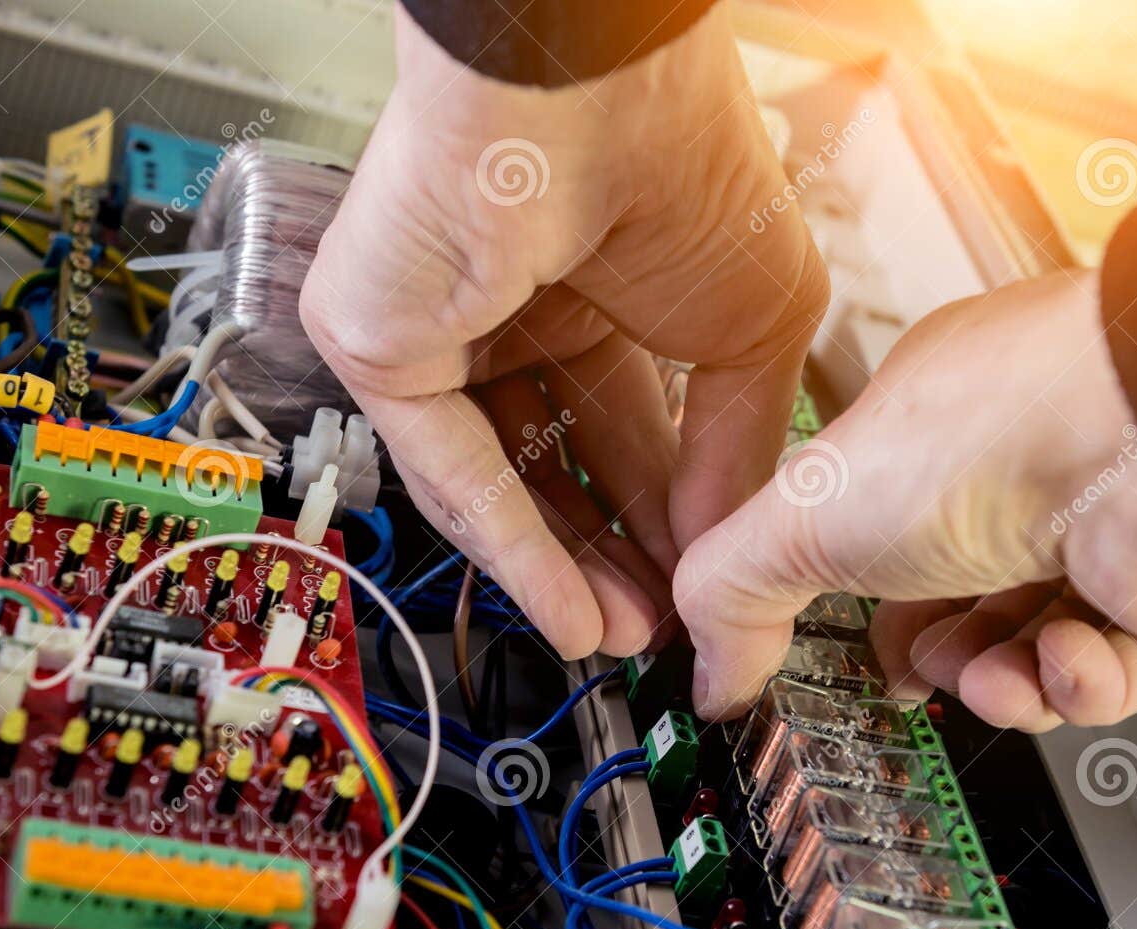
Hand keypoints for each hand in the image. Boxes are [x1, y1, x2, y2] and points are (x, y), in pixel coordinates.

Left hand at [301, 6, 827, 659]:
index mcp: (597, 295)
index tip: (700, 584)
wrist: (601, 82)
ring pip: (502, 483)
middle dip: (617, 556)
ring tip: (623, 637)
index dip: (664, 515)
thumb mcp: (755, 329)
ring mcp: (440, 331)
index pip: (627, 432)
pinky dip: (514, 548)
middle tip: (665, 626)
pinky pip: (451, 470)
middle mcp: (514, 313)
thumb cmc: (682, 161)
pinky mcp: (381, 346)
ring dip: (564, 570)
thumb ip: (739, 446)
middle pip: (562, 468)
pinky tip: (570, 610)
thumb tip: (733, 543)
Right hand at [675, 268, 1136, 730]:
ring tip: (991, 670)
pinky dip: (1082, 688)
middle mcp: (1027, 478)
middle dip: (934, 657)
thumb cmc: (1002, 429)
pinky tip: (1062, 660)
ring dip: (1002, 684)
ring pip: (1036, 658)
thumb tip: (710, 671)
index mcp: (937, 438)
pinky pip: (1118, 681)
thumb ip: (733, 591)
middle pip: (961, 609)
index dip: (867, 607)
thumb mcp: (806, 512)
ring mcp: (1106, 538)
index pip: (890, 539)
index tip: (851, 652)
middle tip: (922, 667)